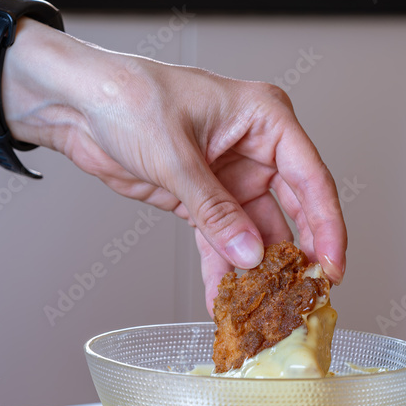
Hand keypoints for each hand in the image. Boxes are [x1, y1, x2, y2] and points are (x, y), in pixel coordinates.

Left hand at [0, 9, 346, 312]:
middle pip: (293, 211)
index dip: (327, 228)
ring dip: (257, 272)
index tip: (330, 269)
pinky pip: (221, 241)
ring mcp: (229, 176)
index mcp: (265, 119)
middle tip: (304, 298)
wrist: (75, 103)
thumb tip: (250, 254)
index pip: (311, 179)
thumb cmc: (126, 96)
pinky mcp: (201, 199)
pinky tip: (225, 301)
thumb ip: (214, 209)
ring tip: (263, 309)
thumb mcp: (174, 154)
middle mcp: (255, 148)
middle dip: (297, 257)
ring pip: (256, 233)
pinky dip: (222, 270)